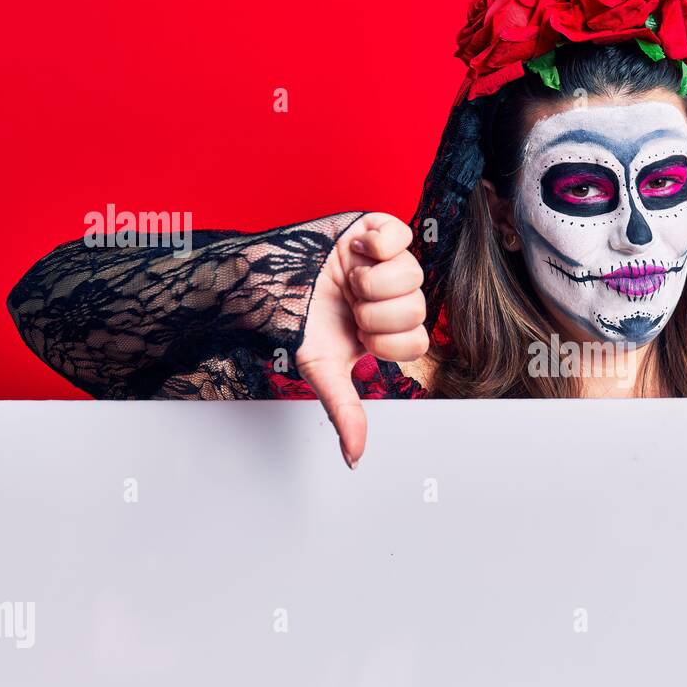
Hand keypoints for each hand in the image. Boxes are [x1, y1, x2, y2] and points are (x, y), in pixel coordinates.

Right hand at [297, 212, 427, 468]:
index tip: (359, 336)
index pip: (420, 341)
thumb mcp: (322, 370)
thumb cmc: (299, 323)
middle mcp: (398, 295)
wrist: (266, 280)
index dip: (387, 341)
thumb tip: (354, 458)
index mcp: (392, 328)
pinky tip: (356, 251)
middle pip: (418, 309)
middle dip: (374, 313)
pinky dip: (377, 245)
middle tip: (350, 308)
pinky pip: (401, 233)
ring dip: (371, 281)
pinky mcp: (381, 228)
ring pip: (413, 274)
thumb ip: (345, 411)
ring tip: (348, 281)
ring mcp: (392, 260)